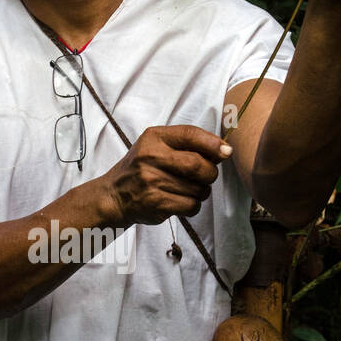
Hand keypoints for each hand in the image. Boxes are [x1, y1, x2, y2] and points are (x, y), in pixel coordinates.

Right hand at [101, 125, 230, 226]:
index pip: (190, 135)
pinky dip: (193, 205)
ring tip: (189, 189)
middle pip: (198, 164)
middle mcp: (151, 157)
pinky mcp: (155, 203)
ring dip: (201, 191)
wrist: (114, 196)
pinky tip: (182, 201)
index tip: (226, 152)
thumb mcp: (156, 146)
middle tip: (206, 176)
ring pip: (198, 188)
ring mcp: (152, 181)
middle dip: (210, 173)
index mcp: (154, 138)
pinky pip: (191, 205)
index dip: (213, 143)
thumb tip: (224, 151)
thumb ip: (186, 144)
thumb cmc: (141, 168)